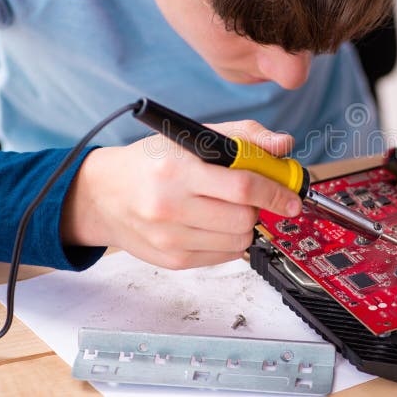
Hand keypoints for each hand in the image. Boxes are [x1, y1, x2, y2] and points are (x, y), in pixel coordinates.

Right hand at [61, 120, 301, 268]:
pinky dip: (229, 241)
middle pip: (244, 218)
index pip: (243, 186)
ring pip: (238, 241)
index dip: (276, 192)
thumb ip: (242, 136)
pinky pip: (223, 256)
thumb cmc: (150, 162)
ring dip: (245, 225)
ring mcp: (170, 237)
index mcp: (177, 169)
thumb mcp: (191, 136)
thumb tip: (283, 144)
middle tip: (249, 196)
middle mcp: (170, 206)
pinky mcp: (172, 259)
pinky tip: (212, 224)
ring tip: (227, 208)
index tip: (292, 197)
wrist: (104, 194)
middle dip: (258, 207)